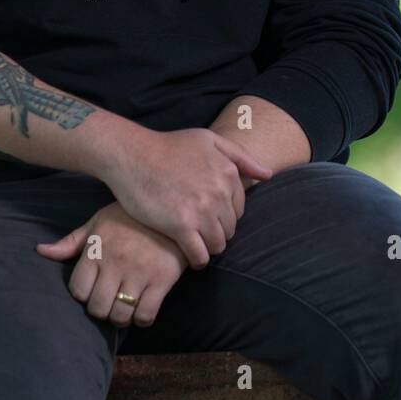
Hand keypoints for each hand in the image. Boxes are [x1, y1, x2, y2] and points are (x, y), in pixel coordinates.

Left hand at [35, 201, 188, 327]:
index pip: (78, 290)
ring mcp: (140, 273)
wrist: (173, 208)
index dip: (83, 295)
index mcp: (98, 249)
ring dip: (120, 318)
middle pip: (97, 308)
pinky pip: (145, 315)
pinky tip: (143, 310)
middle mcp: (116, 262)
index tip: (93, 290)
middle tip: (109, 302)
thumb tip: (40, 251)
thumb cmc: (130, 217)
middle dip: (101, 310)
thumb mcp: (99, 222)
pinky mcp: (162, 280)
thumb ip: (71, 242)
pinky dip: (142, 320)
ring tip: (125, 309)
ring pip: (120, 315)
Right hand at [101, 125, 272, 270]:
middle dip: (218, 231)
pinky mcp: (180, 226)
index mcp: (228, 172)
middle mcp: (219, 192)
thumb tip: (268, 175)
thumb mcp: (208, 140)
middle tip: (200, 229)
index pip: (239, 209)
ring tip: (196, 243)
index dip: (224, 215)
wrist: (132, 155)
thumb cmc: (168, 146)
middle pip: (230, 228)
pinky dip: (198, 260)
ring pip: (218, 244)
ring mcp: (201, 210)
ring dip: (209, 247)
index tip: (209, 215)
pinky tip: (191, 257)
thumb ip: (240, 156)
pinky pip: (200, 255)